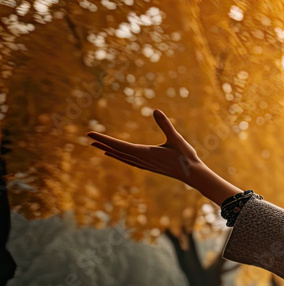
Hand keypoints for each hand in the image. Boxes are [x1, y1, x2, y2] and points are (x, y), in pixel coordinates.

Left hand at [89, 110, 241, 205]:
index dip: (104, 139)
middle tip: (88, 137)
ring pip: (122, 157)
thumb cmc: (186, 157)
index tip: (91, 134)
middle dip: (103, 143)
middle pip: (117, 151)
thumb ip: (165, 124)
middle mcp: (142, 160)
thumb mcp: (176, 139)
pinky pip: (129, 161)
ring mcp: (145, 165)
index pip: (119, 145)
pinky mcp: (149, 166)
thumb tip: (155, 110)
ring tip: (98, 146)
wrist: (193, 175)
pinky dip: (120, 157)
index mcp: (145, 153)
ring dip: (109, 150)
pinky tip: (116, 155)